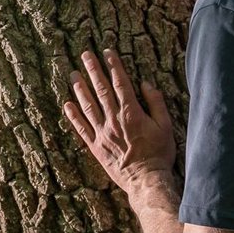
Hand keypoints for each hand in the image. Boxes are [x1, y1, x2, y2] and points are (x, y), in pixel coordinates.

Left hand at [63, 49, 177, 196]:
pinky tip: (67, 104)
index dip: (113, 66)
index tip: (107, 52)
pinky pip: (81, 128)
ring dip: (80, 88)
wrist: (146, 180)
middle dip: (93, 70)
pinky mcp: (95, 146)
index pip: (120, 83)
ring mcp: (102, 133)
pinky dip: (73, 116)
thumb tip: (146, 84)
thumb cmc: (159, 154)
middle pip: (101, 89)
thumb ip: (156, 103)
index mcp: (132, 113)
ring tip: (73, 74)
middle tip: (85, 55)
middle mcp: (114, 120)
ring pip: (88, 105)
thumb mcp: (166, 126)